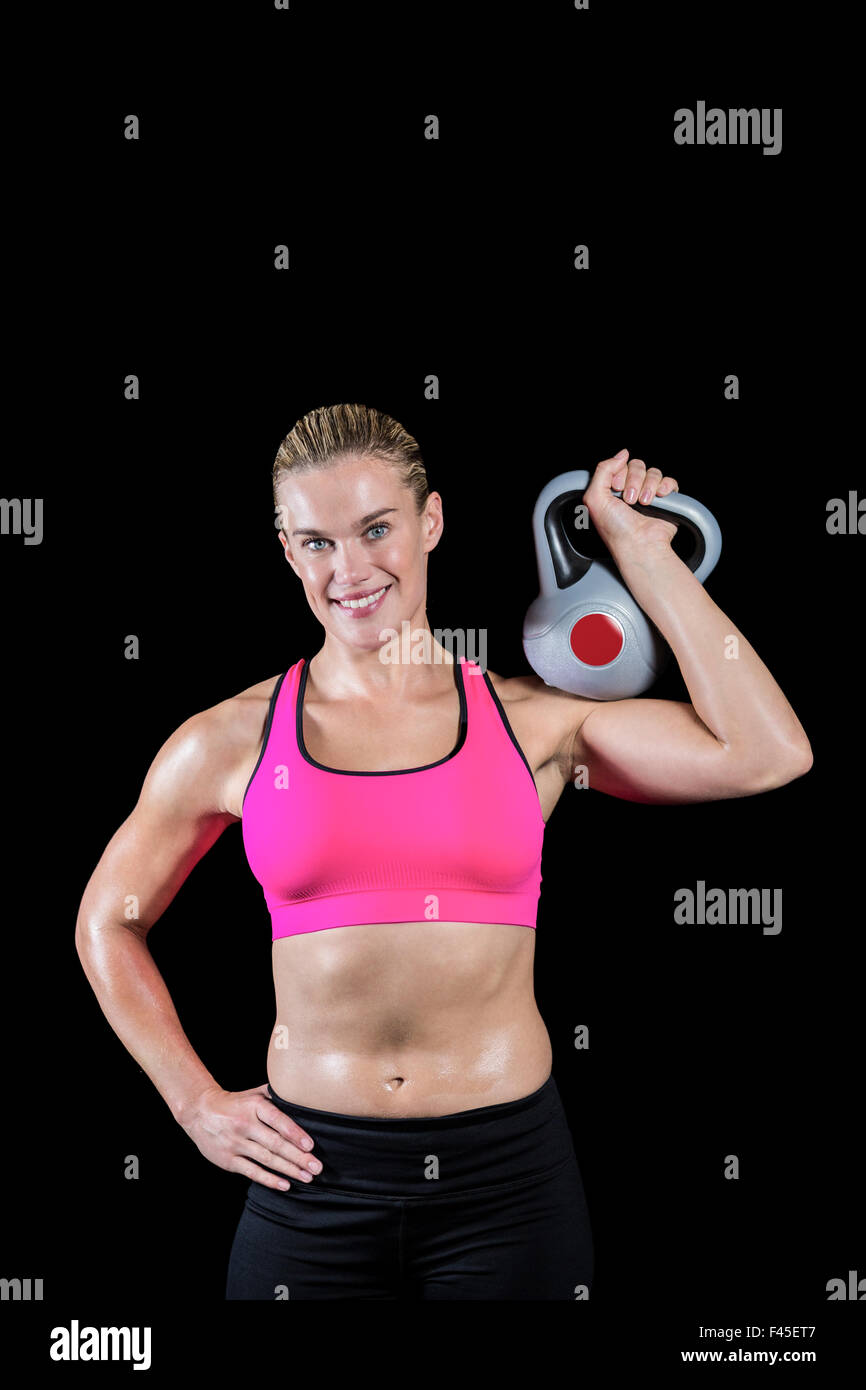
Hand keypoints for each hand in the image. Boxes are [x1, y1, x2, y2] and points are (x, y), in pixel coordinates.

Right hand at [178, 1082, 321, 1190]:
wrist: (199, 1112)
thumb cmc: (233, 1103)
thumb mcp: (252, 1094)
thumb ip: (274, 1094)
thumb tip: (301, 1095)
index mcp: (253, 1106)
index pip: (278, 1120)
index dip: (295, 1134)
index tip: (310, 1146)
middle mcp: (245, 1125)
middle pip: (276, 1144)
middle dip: (298, 1157)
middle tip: (316, 1167)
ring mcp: (235, 1144)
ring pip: (267, 1159)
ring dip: (289, 1170)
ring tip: (307, 1177)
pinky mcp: (228, 1160)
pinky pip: (252, 1172)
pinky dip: (269, 1179)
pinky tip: (285, 1184)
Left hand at [583, 449, 679, 559]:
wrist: (639, 546)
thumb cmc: (616, 530)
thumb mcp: (594, 498)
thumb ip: (602, 470)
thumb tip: (621, 454)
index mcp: (612, 490)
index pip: (620, 464)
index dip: (619, 474)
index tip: (616, 489)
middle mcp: (631, 490)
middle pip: (637, 465)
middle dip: (633, 481)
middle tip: (629, 499)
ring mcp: (649, 494)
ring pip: (653, 472)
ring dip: (648, 486)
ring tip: (643, 503)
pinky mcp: (666, 500)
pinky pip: (669, 481)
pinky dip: (665, 487)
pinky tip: (659, 497)